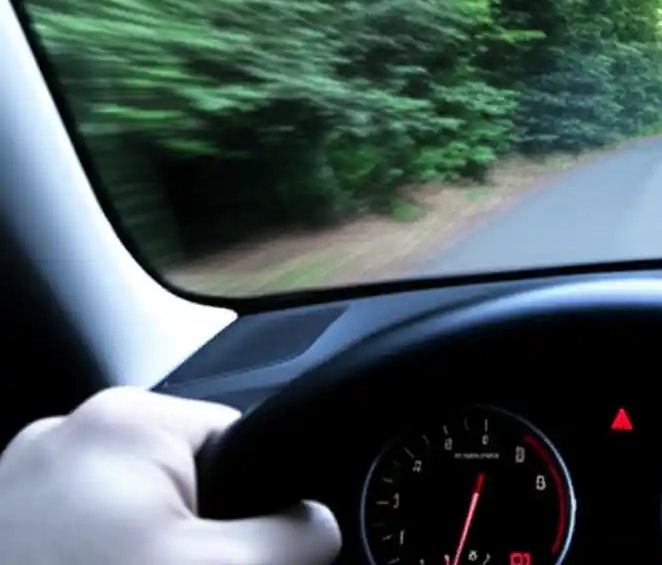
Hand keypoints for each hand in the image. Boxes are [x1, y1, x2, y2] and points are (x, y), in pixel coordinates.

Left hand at [0, 387, 340, 564]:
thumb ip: (292, 537)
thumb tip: (320, 526)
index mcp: (127, 420)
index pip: (236, 440)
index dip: (251, 507)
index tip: (223, 553)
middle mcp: (65, 431)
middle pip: (184, 480)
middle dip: (190, 535)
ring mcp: (22, 478)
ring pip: (130, 512)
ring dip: (142, 550)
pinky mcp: (5, 518)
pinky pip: (84, 530)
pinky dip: (98, 558)